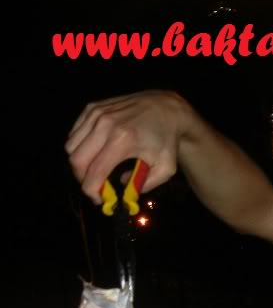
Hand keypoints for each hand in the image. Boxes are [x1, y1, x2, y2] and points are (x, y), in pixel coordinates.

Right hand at [65, 91, 191, 201]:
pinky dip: (79, 146)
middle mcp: (104, 125)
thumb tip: (122, 187)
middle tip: (95, 186)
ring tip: (94, 169)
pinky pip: (74, 133)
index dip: (91, 191)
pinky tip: (94, 152)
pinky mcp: (92, 107)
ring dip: (79, 163)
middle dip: (82, 179)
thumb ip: (145, 185)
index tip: (99, 200)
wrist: (166, 108)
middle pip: (76, 160)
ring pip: (70, 146)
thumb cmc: (166, 141)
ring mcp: (96, 113)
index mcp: (122, 140)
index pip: (94, 172)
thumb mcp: (165, 169)